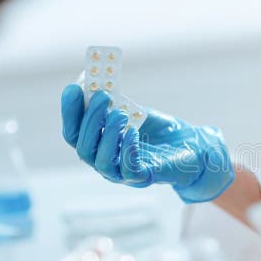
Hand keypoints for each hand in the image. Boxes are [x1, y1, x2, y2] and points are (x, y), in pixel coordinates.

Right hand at [61, 85, 233, 202]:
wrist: (190, 147)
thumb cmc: (159, 130)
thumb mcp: (134, 111)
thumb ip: (115, 102)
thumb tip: (96, 82)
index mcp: (98, 146)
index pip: (73, 133)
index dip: (70, 111)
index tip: (73, 87)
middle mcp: (104, 162)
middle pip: (83, 147)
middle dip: (90, 119)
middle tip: (101, 95)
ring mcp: (122, 174)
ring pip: (100, 161)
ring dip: (107, 134)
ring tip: (119, 112)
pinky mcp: (143, 178)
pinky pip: (128, 170)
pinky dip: (127, 149)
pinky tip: (133, 131)